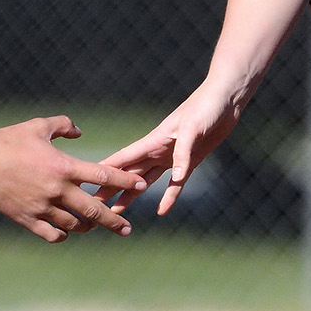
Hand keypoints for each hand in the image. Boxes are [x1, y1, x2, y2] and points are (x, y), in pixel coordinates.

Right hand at [0, 116, 147, 242]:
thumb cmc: (9, 138)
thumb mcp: (40, 126)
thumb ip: (64, 126)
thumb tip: (80, 131)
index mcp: (63, 166)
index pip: (102, 175)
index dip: (124, 180)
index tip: (140, 184)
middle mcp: (56, 190)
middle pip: (94, 210)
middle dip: (114, 220)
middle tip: (126, 228)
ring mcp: (41, 207)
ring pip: (74, 225)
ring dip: (87, 227)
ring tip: (95, 226)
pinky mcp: (26, 219)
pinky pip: (51, 234)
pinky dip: (63, 234)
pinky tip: (67, 231)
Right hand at [98, 82, 240, 215]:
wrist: (225, 98)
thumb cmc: (205, 106)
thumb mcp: (192, 128)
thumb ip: (183, 153)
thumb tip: (177, 178)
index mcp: (154, 140)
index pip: (124, 158)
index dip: (106, 170)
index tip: (85, 183)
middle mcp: (159, 149)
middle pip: (130, 172)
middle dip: (111, 187)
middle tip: (95, 205)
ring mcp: (173, 156)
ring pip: (146, 180)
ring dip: (132, 195)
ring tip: (117, 212)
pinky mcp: (190, 161)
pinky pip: (175, 184)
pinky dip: (168, 197)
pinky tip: (162, 211)